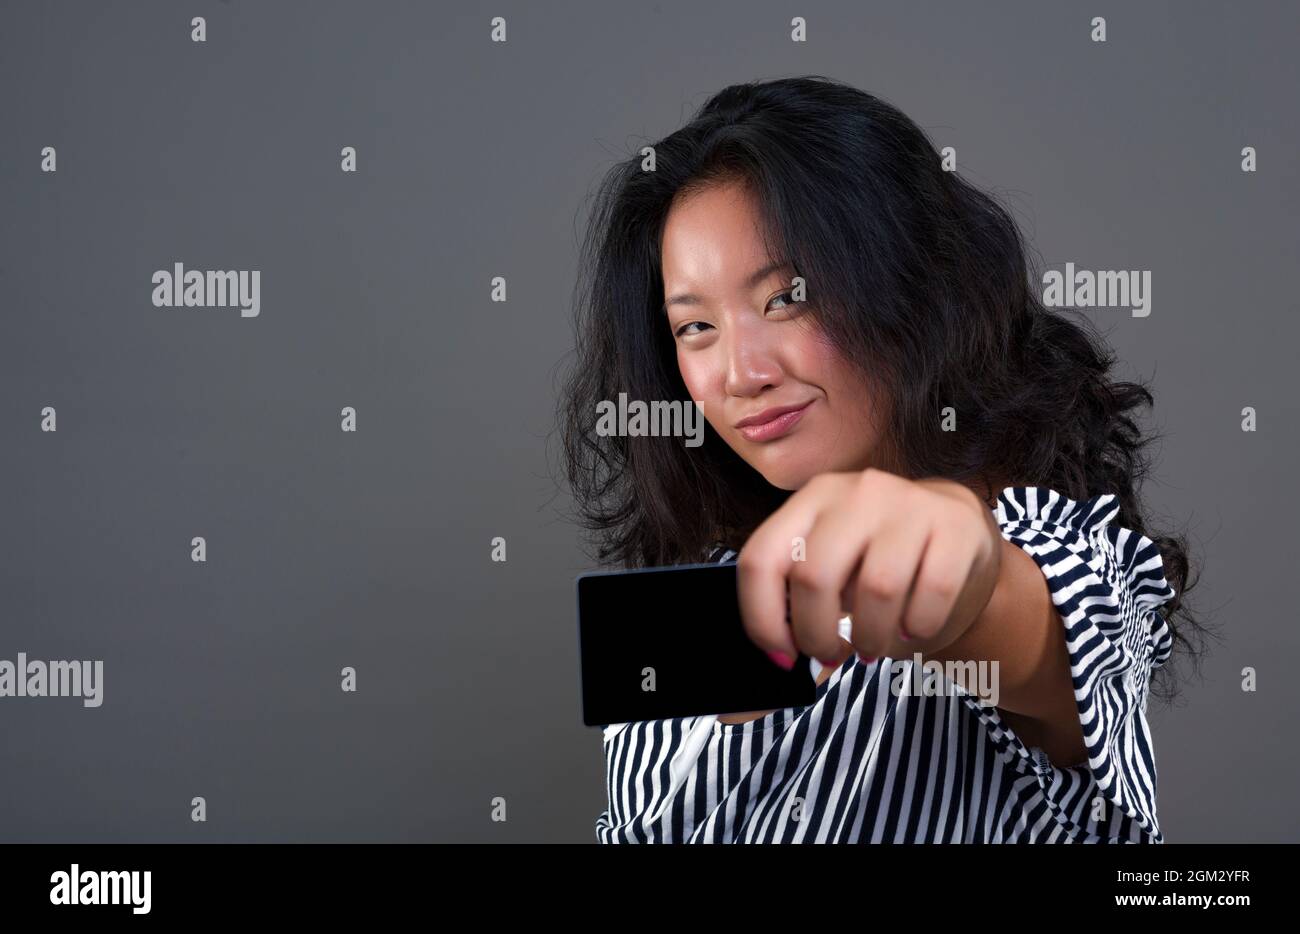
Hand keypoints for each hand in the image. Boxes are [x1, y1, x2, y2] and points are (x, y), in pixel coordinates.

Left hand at [735, 468, 1002, 669]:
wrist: (955, 531)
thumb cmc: (878, 563)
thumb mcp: (832, 576)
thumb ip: (792, 621)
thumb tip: (738, 704)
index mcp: (810, 501)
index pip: (760, 559)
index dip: (762, 620)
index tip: (782, 656)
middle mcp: (856, 493)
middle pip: (815, 576)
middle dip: (817, 635)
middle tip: (832, 654)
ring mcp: (909, 504)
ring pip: (877, 588)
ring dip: (871, 637)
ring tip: (872, 644)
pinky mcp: (956, 526)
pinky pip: (933, 592)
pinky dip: (920, 626)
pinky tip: (914, 626)